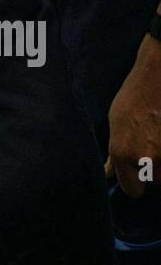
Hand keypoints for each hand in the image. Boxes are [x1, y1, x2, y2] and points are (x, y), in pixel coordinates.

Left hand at [105, 35, 160, 197]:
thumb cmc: (136, 94)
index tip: (137, 174)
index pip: (132, 190)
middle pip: (155, 180)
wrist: (160, 74)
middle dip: (154, 168)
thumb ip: (115, 152)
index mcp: (124, 153)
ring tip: (158, 133)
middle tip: (151, 142)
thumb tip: (109, 173)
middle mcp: (147, 158)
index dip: (135, 182)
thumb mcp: (116, 121)